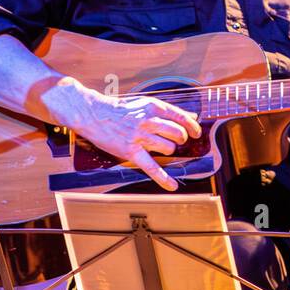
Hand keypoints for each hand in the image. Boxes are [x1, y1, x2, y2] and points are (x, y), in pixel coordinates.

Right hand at [59, 85, 201, 189]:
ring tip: (158, 147)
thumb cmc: (120, 110)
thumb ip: (168, 111)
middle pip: (178, 134)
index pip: (181, 117)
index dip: (192, 127)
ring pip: (169, 149)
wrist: (93, 114)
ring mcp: (140, 137)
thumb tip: (192, 116)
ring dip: (168, 150)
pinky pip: (152, 167)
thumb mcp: (144, 104)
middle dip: (180, 140)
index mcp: (153, 107)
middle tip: (175, 141)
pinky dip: (164, 178)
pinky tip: (172, 186)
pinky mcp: (131, 152)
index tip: (196, 133)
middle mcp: (148, 121)